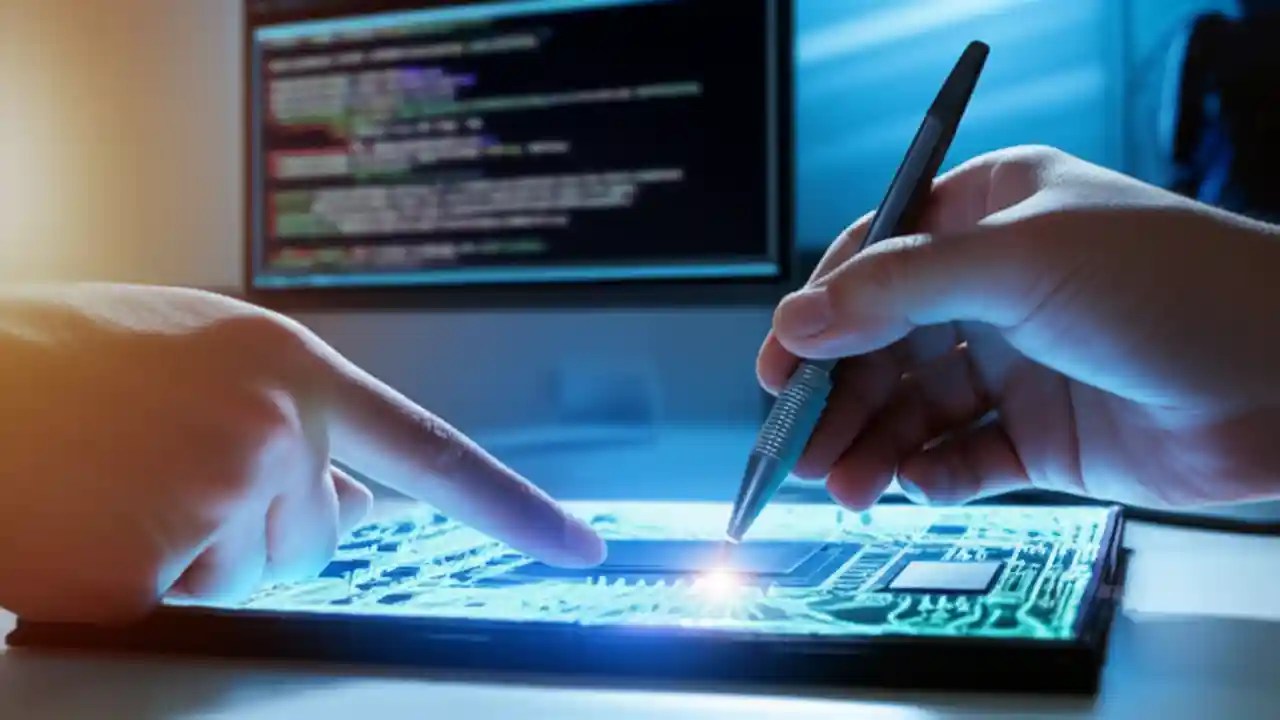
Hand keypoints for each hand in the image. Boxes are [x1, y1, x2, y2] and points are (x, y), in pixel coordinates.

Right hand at [0, 284, 603, 622]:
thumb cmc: (69, 363)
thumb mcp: (203, 359)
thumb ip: (294, 422)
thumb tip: (363, 505)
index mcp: (292, 371)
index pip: (433, 455)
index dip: (514, 509)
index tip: (581, 548)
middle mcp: (274, 430)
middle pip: (318, 538)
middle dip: (260, 529)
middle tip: (164, 473)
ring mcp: (216, 498)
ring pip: (245, 578)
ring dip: (190, 553)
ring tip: (115, 484)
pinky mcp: (148, 571)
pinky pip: (175, 610)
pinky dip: (132, 586)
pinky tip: (86, 525)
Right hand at [759, 145, 1279, 510]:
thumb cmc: (1180, 286)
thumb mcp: (1020, 262)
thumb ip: (897, 289)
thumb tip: (799, 317)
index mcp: (987, 218)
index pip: (873, 262)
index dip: (819, 316)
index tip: (779, 365)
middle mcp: (996, 289)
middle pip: (882, 344)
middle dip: (838, 395)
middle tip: (799, 442)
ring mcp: (1018, 364)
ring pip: (914, 409)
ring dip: (872, 445)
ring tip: (845, 482)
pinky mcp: (1042, 435)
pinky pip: (962, 459)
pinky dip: (930, 476)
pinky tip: (912, 485)